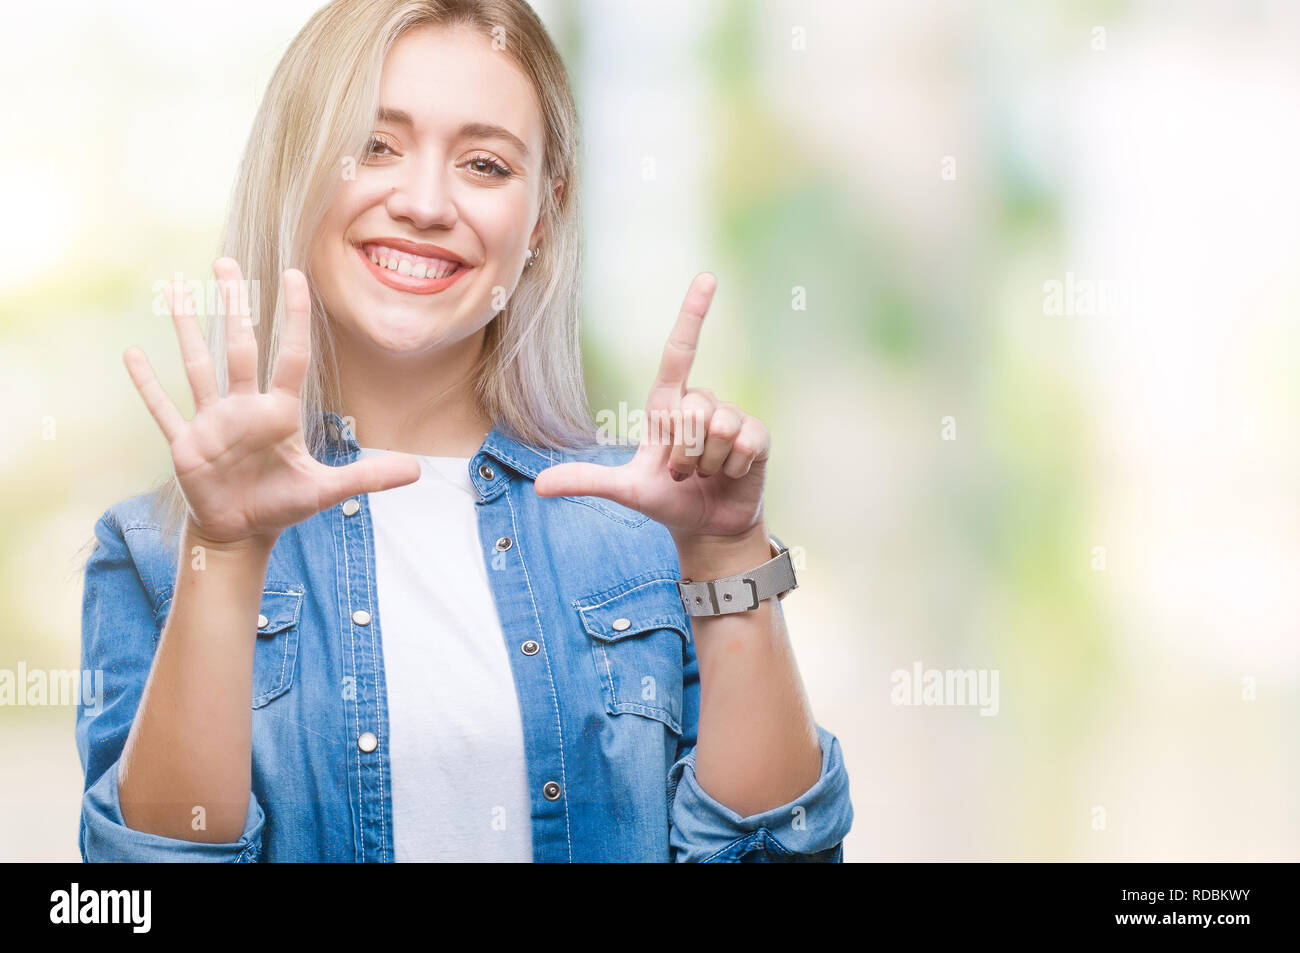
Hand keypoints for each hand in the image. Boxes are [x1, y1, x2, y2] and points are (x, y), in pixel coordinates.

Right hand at [124, 258, 420, 547]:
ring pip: (198, 366)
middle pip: (238, 346)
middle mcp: (245, 407)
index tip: (294, 276)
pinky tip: (131, 354)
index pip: (290, 355)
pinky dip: (147, 385)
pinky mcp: (186, 444)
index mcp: (279, 412)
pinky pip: (164, 408)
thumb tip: (418, 470)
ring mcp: (213, 422)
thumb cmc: (283, 503)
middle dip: (233, 306)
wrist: (243, 530)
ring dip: (187, 329)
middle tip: (226, 261)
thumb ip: (368, 476)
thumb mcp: (327, 491)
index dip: (293, 317)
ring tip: (178, 288)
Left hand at [534, 273, 769, 546]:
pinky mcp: (757, 438)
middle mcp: (701, 403)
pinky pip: (745, 442)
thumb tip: (539, 486)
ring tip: (706, 474)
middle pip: (694, 409)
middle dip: (684, 452)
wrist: (706, 528)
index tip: (707, 278)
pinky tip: (731, 476)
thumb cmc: (667, 500)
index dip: (693, 314)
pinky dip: (733, 468)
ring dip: (708, 463)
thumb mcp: (625, 490)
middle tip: (683, 472)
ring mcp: (732, 418)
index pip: (680, 351)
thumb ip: (586, 482)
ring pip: (719, 428)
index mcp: (668, 404)